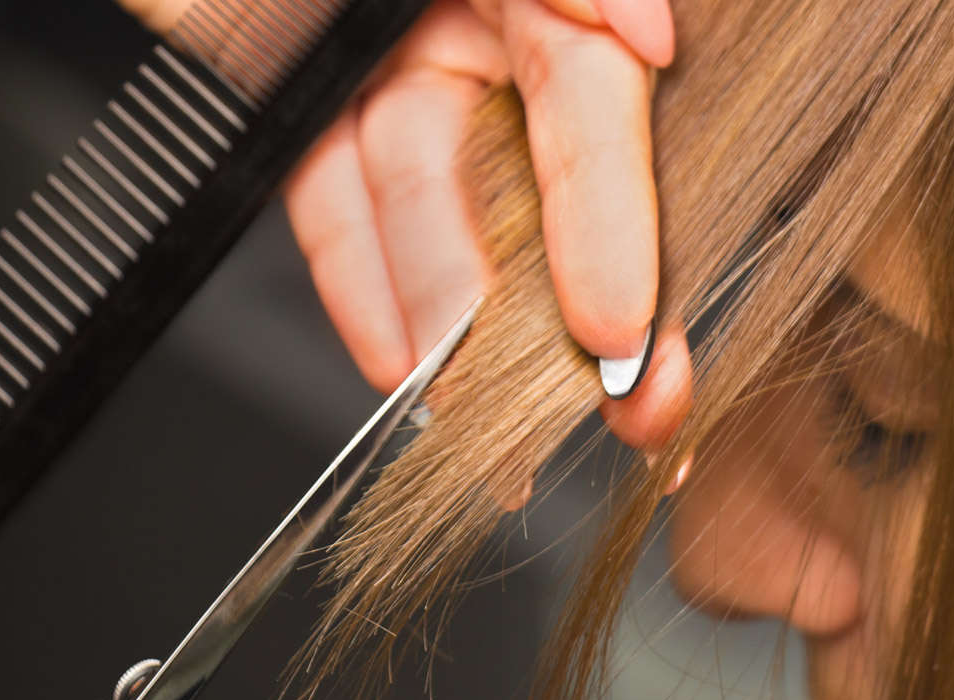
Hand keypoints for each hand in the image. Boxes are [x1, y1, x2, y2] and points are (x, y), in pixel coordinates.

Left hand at [119, 0, 691, 451]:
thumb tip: (648, 39)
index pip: (598, 119)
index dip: (620, 227)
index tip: (626, 331)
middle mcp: (476, 34)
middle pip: (541, 191)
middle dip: (584, 309)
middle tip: (628, 409)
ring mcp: (390, 75)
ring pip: (436, 214)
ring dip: (462, 315)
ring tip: (487, 404)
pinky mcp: (306, 109)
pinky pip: (334, 208)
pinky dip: (360, 281)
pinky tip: (393, 355)